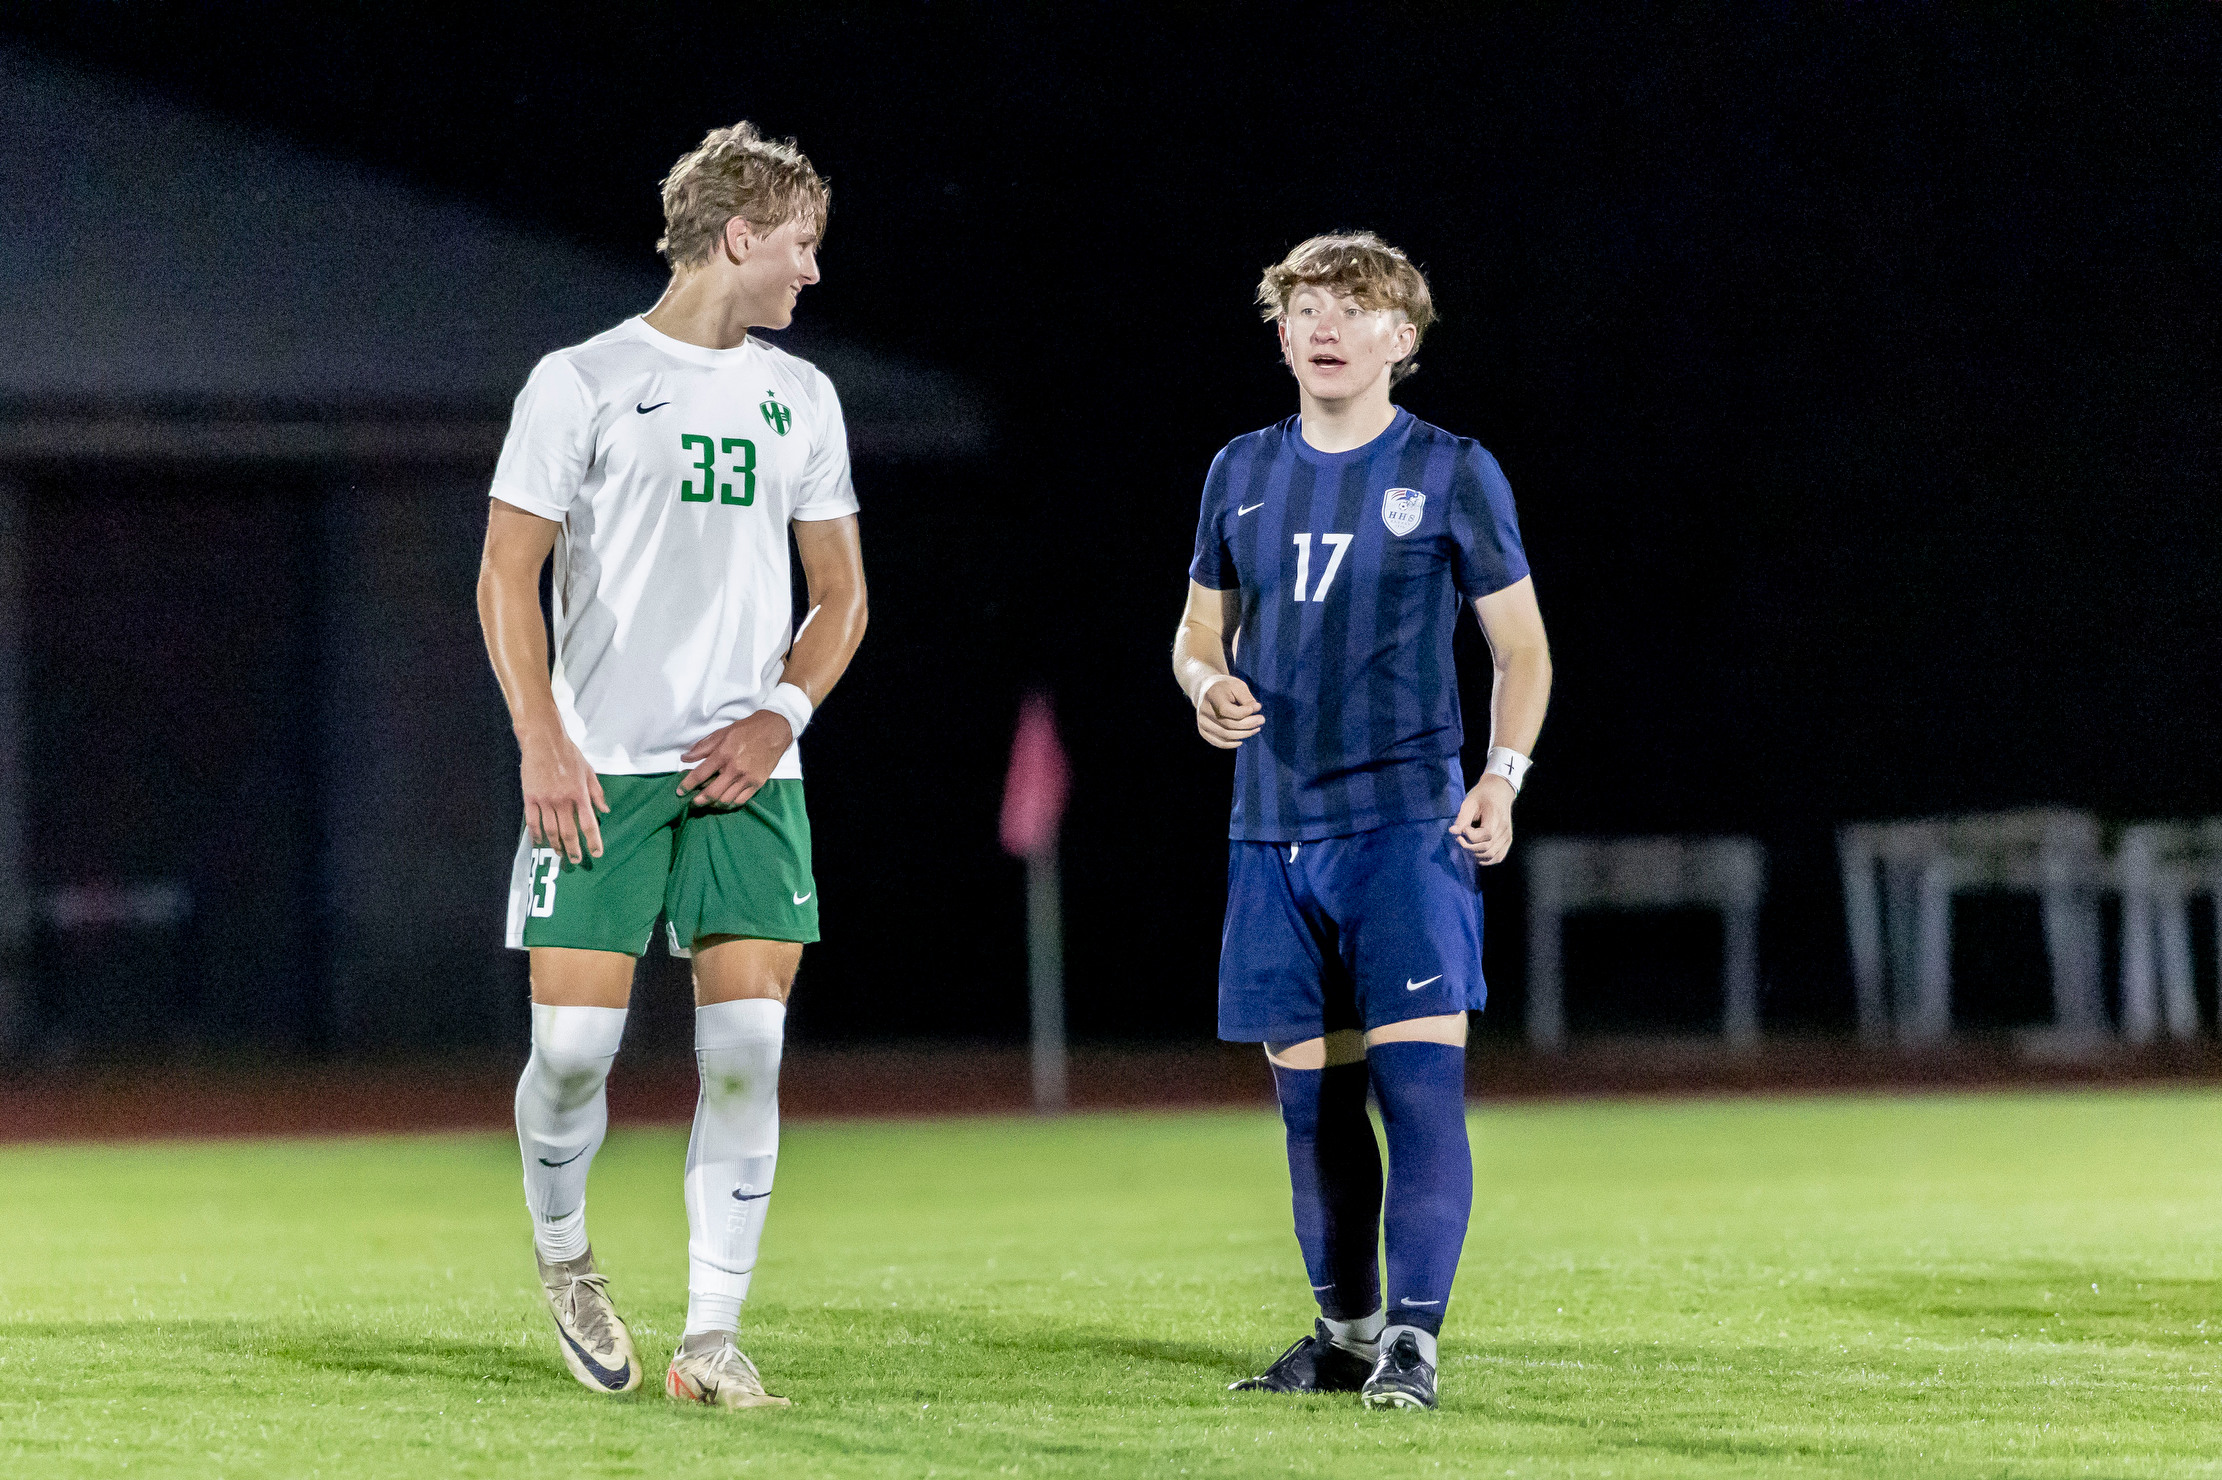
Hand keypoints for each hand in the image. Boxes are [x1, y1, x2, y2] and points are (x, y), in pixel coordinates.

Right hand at [520, 728, 607, 863]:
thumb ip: (596, 793)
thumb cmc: (568, 753)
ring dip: (555, 845)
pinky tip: (539, 842)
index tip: (596, 853)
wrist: (544, 741)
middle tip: (575, 860)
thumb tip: (605, 810)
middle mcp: (563, 800)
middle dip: (573, 849)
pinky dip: (535, 835)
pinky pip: (533, 821)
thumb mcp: (588, 771)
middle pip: (568, 832)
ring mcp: (545, 800)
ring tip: (559, 853)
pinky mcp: (530, 797)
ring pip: (550, 830)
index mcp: (579, 794)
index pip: (589, 824)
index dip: (593, 841)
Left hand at [678, 710, 793, 809]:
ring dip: (713, 804)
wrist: (775, 731)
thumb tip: (685, 758)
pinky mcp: (757, 783)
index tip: (680, 791)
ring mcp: (747, 778)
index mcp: (723, 754)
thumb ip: (703, 747)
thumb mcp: (722, 733)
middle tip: (693, 802)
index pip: (700, 774)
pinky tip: (724, 802)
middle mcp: (734, 768)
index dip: (687, 785)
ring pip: (726, 800)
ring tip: (707, 802)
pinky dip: (730, 804)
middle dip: (699, 800)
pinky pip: (741, 800)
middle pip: (712, 792)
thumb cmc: (748, 729)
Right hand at [1196, 676, 1263, 749]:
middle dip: (1249, 724)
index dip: (1245, 712)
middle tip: (1262, 720)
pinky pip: (1218, 742)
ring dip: (1244, 734)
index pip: (1228, 710)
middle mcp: (1204, 711)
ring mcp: (1202, 722)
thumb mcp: (1237, 686)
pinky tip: (1241, 740)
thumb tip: (1256, 709)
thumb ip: (1247, 698)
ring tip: (1256, 729)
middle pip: (1229, 724)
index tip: (1257, 707)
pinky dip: (1231, 744)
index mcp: (1212, 696)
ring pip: (1225, 735)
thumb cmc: (1226, 688)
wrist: (1205, 690)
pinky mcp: (1203, 731)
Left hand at [1450, 775, 1514, 865]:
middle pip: (1487, 848)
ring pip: (1492, 856)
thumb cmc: (1482, 796)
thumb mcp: (1470, 802)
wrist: (1499, 792)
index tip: (1463, 828)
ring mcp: (1508, 837)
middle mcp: (1505, 830)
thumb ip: (1462, 818)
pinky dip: (1486, 860)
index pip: (1485, 835)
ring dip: (1476, 855)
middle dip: (1469, 847)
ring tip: (1467, 845)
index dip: (1470, 835)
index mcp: (1497, 818)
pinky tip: (1476, 854)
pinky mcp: (1507, 841)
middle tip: (1460, 839)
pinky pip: (1498, 857)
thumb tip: (1453, 832)